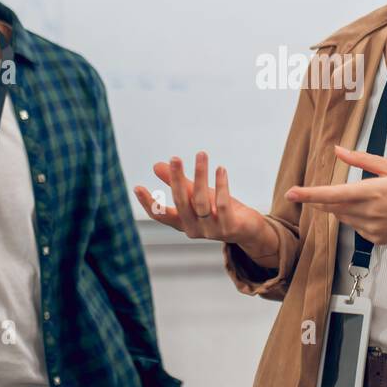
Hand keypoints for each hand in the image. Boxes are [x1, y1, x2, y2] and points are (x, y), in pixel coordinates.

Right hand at [133, 152, 273, 252]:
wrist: (250, 230)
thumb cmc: (220, 210)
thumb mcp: (198, 194)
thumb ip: (179, 182)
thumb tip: (156, 166)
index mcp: (184, 223)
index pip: (162, 216)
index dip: (149, 203)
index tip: (137, 187)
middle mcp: (195, 229)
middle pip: (182, 203)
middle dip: (176, 180)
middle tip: (174, 158)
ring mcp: (212, 231)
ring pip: (202, 202)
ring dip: (201, 176)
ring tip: (201, 155)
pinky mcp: (230, 228)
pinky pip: (223, 204)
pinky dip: (221, 185)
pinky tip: (220, 169)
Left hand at [286, 145, 386, 247]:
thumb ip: (362, 160)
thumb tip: (338, 150)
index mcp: (371, 192)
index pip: (331, 194)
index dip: (309, 194)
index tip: (291, 193)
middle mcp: (367, 213)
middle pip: (332, 207)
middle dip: (322, 199)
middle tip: (318, 192)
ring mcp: (370, 229)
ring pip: (343, 217)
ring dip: (343, 207)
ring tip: (367, 198)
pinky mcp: (374, 240)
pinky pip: (356, 227)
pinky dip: (357, 217)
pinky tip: (378, 211)